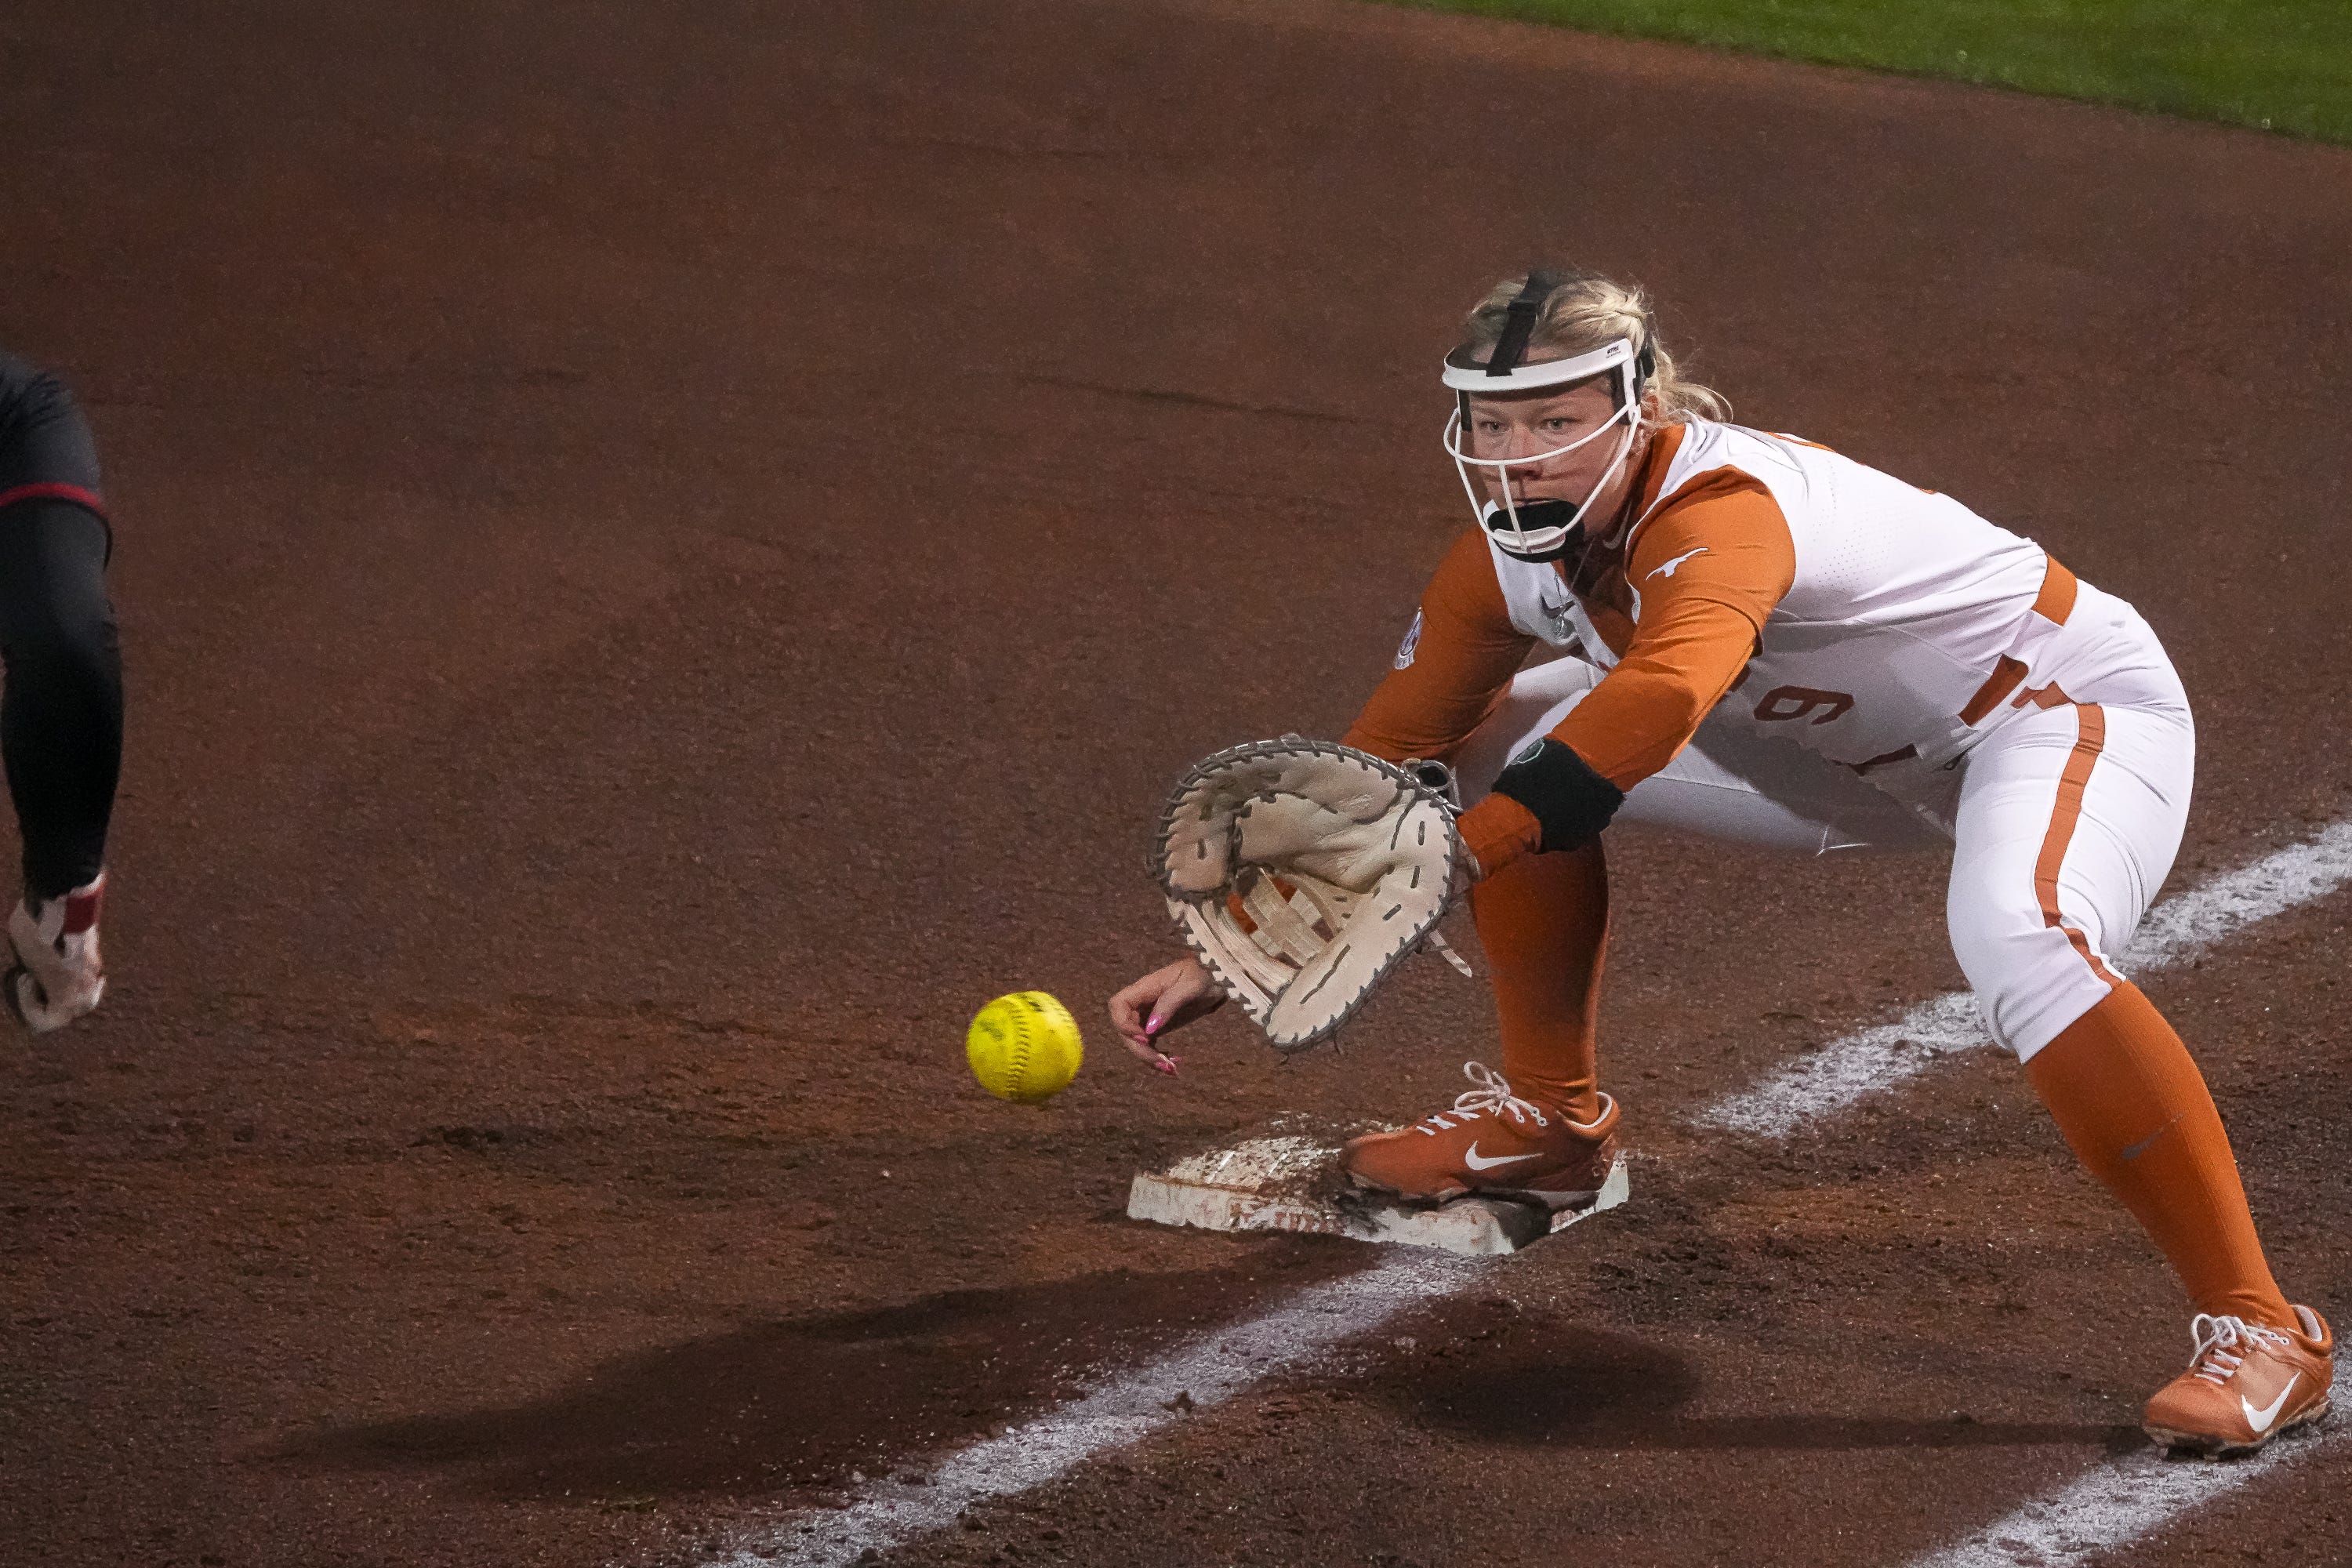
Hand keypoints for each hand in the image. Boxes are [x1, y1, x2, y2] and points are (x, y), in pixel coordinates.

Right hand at [1107, 956, 1223, 1073]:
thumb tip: (1151, 1029)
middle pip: (1125, 1029)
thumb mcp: (1190, 986)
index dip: (1123, 1023)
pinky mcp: (1156, 1026)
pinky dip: (1156, 1056)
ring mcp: (1147, 1016)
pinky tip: (1171, 1064)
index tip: (1145, 1038)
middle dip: (1140, 1050)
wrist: (1215, 977)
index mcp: (1145, 988)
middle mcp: (1141, 1003)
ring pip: (1135, 1040)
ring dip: (1148, 1057)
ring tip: (1170, 1069)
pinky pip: (1147, 1044)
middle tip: (1163, 1064)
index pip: (1118, 1004)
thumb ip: (1170, 1004)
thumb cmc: (1203, 976)